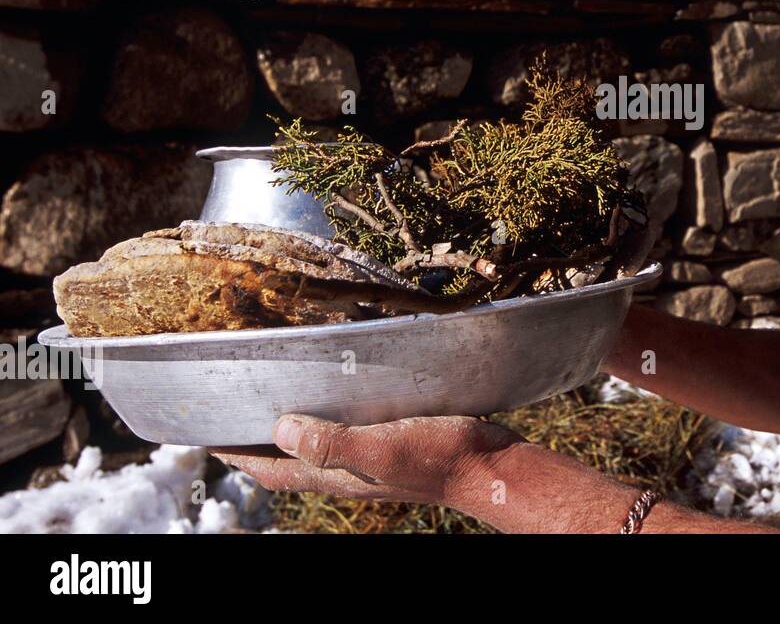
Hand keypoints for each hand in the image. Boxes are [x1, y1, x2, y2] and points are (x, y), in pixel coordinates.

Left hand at [211, 413, 524, 506]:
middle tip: (230, 411)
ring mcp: (368, 458)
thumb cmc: (439, 457)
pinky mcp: (391, 442)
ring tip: (272, 398)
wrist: (489, 468)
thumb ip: (331, 442)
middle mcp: (345, 468)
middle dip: (254, 440)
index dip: (234, 452)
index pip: (269, 466)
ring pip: (314, 444)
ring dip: (288, 427)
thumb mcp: (380, 448)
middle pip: (285, 458)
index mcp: (335, 472)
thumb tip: (278, 428)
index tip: (202, 432)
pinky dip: (328, 415)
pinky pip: (345, 431)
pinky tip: (337, 395)